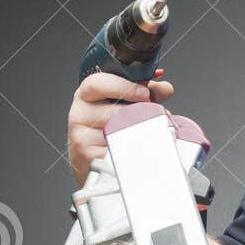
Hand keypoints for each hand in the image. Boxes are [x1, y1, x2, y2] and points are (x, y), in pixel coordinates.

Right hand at [66, 70, 174, 187]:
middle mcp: (79, 114)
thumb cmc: (107, 129)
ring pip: (119, 130)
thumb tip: (165, 88)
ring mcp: (81, 137)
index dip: (124, 87)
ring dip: (139, 131)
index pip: (98, 84)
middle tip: (149, 117)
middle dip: (139, 113)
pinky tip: (133, 149)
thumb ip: (144, 92)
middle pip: (116, 110)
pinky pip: (118, 151)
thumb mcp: (122, 103)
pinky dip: (132, 149)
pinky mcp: (89, 157)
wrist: (91, 161)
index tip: (145, 93)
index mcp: (86, 96)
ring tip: (142, 133)